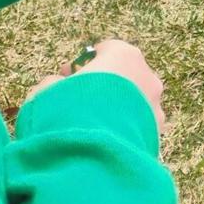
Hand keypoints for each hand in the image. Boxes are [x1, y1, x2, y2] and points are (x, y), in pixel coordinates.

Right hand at [26, 39, 166, 133]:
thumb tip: (57, 85)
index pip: (106, 50)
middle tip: (80, 103)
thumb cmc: (67, 112)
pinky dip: (126, 130)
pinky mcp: (157, 129)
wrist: (90, 152)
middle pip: (124, 74)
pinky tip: (106, 143)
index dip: (83, 64)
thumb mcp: (46, 92)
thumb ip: (54, 83)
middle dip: (104, 87)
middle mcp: (146, 74)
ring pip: (135, 101)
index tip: (66, 78)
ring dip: (118, 109)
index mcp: (123, 55)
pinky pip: (139, 124)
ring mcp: (155, 101)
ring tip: (93, 128)